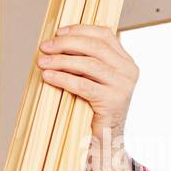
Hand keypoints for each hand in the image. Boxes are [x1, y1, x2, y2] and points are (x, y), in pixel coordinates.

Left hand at [37, 24, 138, 151]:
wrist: (108, 140)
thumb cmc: (94, 110)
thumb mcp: (93, 81)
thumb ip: (84, 63)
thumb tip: (56, 47)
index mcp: (125, 61)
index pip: (104, 35)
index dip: (80, 30)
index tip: (58, 32)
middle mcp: (128, 70)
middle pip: (95, 47)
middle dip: (66, 44)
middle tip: (44, 47)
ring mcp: (123, 85)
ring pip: (89, 64)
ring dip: (61, 60)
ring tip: (42, 62)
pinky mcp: (113, 101)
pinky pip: (84, 85)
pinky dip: (63, 79)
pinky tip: (48, 76)